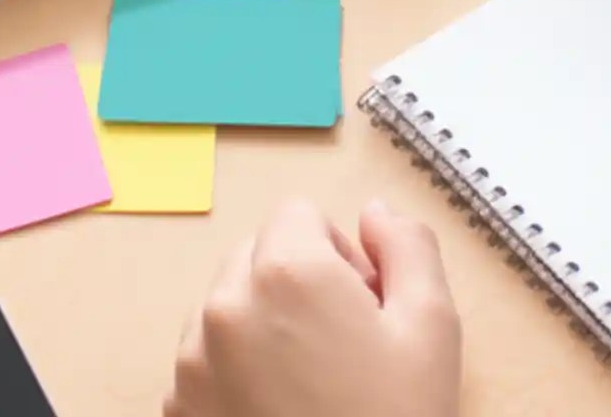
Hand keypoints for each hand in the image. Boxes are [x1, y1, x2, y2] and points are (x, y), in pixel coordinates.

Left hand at [164, 199, 461, 416]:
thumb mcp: (432, 327)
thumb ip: (408, 246)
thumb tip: (377, 213)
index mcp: (287, 273)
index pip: (300, 214)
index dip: (340, 252)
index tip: (361, 303)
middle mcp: (225, 306)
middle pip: (258, 254)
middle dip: (299, 282)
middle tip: (343, 342)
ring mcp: (192, 361)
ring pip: (228, 305)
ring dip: (264, 324)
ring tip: (312, 382)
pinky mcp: (178, 406)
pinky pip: (205, 358)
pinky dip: (236, 370)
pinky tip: (281, 410)